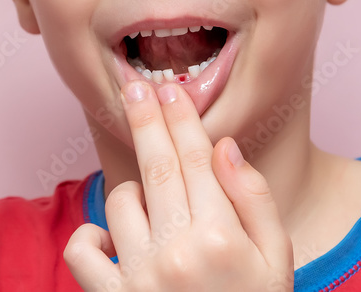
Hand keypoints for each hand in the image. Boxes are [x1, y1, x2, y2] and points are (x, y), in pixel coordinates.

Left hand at [64, 80, 293, 290]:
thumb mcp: (278, 262)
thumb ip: (255, 201)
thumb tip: (223, 148)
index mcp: (221, 239)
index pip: (194, 159)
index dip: (180, 118)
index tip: (170, 89)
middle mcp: (176, 253)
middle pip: (154, 166)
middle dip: (145, 119)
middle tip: (136, 87)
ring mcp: (139, 277)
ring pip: (120, 202)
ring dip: (133, 193)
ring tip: (156, 209)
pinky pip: (82, 253)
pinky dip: (89, 237)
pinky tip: (110, 240)